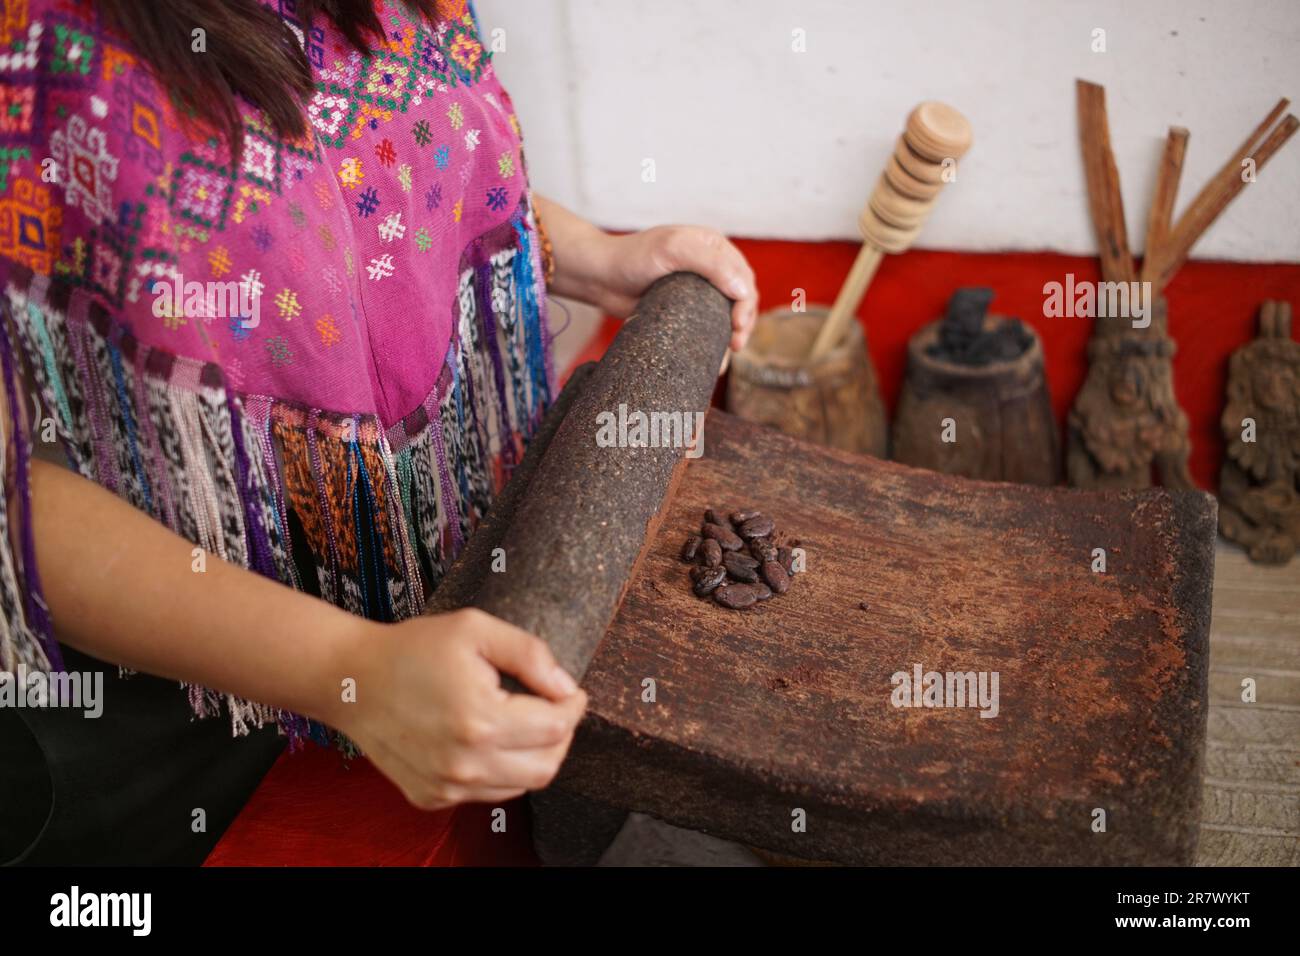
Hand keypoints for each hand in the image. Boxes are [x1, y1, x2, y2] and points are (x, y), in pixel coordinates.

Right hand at [331, 608, 587, 810]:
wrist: (352, 681)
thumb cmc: (412, 649)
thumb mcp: (476, 630)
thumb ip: (530, 655)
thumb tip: (566, 688)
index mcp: (480, 721)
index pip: (557, 728)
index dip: (573, 706)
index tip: (572, 692)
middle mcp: (465, 764)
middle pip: (547, 765)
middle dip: (561, 735)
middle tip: (553, 707)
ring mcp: (447, 787)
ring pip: (521, 786)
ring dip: (533, 755)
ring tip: (522, 721)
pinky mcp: (432, 797)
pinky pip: (488, 793)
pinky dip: (501, 770)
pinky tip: (488, 739)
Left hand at [593, 226, 758, 351]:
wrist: (600, 278)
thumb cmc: (632, 257)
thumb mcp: (672, 249)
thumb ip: (710, 264)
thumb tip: (743, 290)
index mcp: (712, 248)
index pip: (743, 276)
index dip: (746, 302)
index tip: (737, 324)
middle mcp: (709, 268)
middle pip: (741, 298)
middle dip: (744, 322)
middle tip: (735, 344)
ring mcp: (697, 291)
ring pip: (726, 315)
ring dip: (732, 334)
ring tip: (728, 352)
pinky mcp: (684, 311)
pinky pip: (706, 328)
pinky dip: (714, 343)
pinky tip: (715, 359)